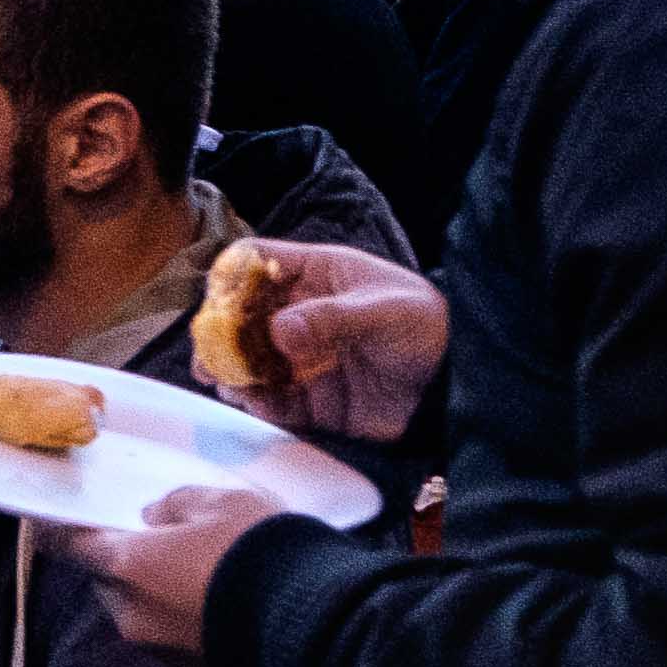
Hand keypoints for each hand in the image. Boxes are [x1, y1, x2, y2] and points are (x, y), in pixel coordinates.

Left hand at [59, 483, 284, 654]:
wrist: (313, 627)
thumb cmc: (258, 551)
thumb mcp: (220, 503)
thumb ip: (175, 505)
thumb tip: (153, 517)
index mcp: (126, 567)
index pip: (71, 545)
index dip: (62, 530)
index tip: (55, 522)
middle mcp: (131, 614)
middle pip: (108, 582)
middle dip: (124, 564)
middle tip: (156, 546)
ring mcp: (159, 651)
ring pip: (140, 613)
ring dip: (155, 595)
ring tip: (198, 576)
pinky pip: (172, 639)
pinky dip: (182, 621)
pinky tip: (218, 607)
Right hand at [212, 241, 449, 439]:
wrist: (459, 391)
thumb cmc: (431, 330)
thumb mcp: (386, 312)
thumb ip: (332, 318)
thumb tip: (278, 330)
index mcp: (318, 275)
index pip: (260, 262)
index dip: (233, 277)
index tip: (217, 303)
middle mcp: (301, 313)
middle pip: (242, 317)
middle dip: (219, 336)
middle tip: (207, 356)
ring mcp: (303, 357)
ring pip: (249, 360)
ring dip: (233, 372)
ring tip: (229, 383)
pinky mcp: (311, 399)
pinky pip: (272, 400)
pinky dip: (257, 403)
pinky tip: (256, 404)